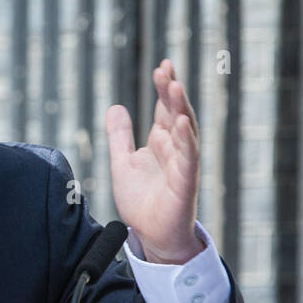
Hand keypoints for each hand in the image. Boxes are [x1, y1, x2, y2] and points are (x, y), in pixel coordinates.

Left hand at [105, 59, 203, 264]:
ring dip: (180, 108)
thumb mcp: (122, 163)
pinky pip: (188, 157)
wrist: (150, 235)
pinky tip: (179, 122)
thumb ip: (119, 137)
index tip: (162, 66)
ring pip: (185, 130)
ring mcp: (183, 163)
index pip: (165, 108)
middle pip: (176, 112)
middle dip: (172, 90)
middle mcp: (175, 148)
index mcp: (161, 142)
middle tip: (165, 68)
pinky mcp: (185, 182)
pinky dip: (185, 140)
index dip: (164, 87)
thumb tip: (115, 107)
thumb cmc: (141, 201)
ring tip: (174, 86)